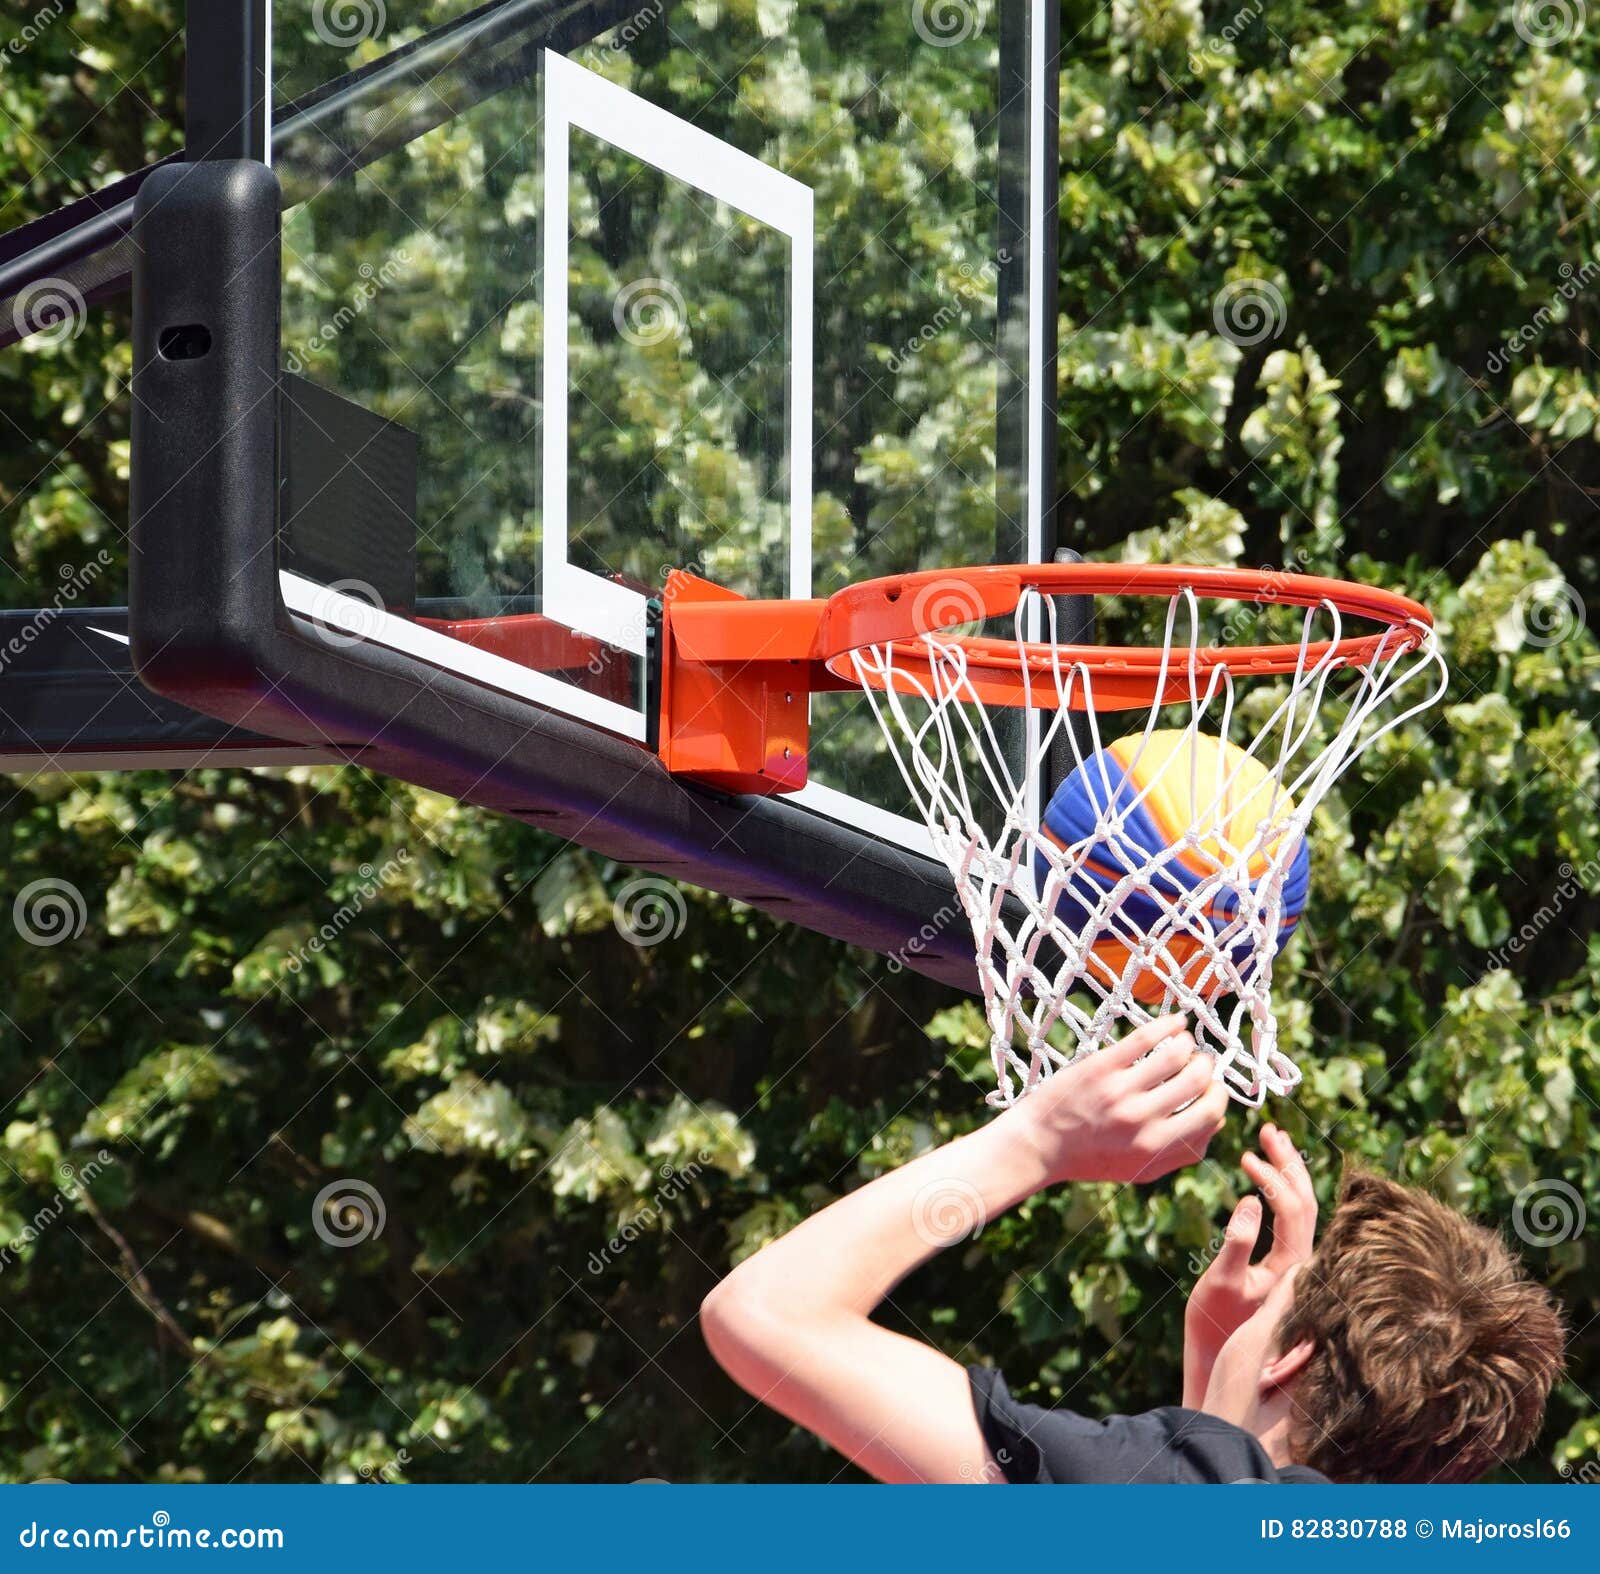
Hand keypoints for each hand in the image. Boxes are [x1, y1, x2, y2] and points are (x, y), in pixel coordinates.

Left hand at [1011, 1014, 1229, 1185]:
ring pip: (1177, 1055)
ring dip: (1188, 1044)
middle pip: (1199, 1082)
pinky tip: (1175, 1023)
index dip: (1218, 1096)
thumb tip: (1217, 1121)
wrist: (1038, 1144)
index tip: (1210, 1087)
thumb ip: (1180, 1153)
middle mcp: (1142, 1121)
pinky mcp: (1101, 1067)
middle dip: (1207, 1067)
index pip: (1211, 1115)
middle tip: (1199, 1061)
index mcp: (1157, 1148)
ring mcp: (1121, 1091)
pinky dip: (1169, 1025)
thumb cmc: (1090, 1157)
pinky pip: (1146, 1037)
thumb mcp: (1140, 1169)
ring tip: (1183, 1043)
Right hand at [1183, 1125, 1317, 1400]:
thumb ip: (1237, 1242)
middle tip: (1269, 1129)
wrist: (1221, 1363)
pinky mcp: (1285, 1267)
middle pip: (1307, 1201)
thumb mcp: (1222, 1283)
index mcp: (1293, 1267)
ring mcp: (1296, 1265)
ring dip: (1288, 1171)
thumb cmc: (1217, 1326)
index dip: (1273, 1177)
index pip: (1294, 1208)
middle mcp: (1303, 1264)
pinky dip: (1283, 1190)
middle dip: (1289, 1162)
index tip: (1245, 1158)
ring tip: (1270, 1141)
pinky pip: (1294, 1219)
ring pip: (1303, 1208)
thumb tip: (1252, 1200)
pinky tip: (1268, 1179)